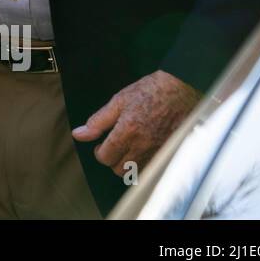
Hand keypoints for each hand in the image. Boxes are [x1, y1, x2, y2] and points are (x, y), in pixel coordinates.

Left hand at [72, 70, 201, 176]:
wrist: (181, 88)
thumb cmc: (149, 91)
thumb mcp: (118, 101)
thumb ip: (97, 121)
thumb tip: (78, 134)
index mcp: (127, 131)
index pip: (105, 157)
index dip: (99, 152)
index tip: (101, 144)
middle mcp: (143, 145)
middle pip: (119, 170)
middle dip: (112, 160)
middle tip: (114, 146)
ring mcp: (158, 151)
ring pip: (136, 172)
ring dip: (128, 163)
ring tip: (128, 147)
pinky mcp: (169, 151)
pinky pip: (152, 168)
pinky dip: (144, 163)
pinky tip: (142, 149)